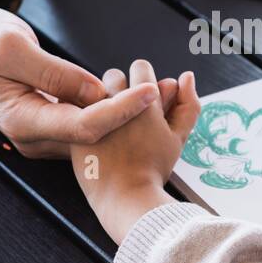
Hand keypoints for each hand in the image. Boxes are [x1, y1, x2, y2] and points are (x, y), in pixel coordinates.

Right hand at [0, 0, 158, 156]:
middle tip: (169, 91)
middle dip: (133, 116)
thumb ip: (53, 72)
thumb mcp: (11, 47)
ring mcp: (46, 133)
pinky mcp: (56, 122)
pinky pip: (92, 120)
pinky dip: (117, 106)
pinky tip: (144, 90)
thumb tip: (95, 90)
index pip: (82, 126)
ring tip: (167, 89)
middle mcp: (36, 136)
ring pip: (97, 130)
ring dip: (129, 113)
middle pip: (96, 134)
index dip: (118, 112)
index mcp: (21, 121)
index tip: (148, 93)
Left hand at [71, 59, 200, 242]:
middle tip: (128, 116)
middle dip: (121, 91)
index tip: (145, 102)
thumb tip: (186, 76)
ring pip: (93, 92)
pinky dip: (83, 117)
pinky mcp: (73, 127)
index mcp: (143, 96)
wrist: (125, 196)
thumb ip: (188, 104)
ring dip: (100, 102)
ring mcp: (91, 111)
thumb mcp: (179, 137)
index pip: (140, 67)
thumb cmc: (153, 168)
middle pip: (114, 76)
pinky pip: (75, 111)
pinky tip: (96, 137)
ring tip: (110, 126)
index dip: (145, 84)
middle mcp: (115, 98)